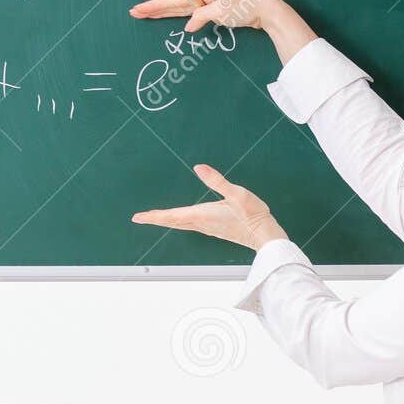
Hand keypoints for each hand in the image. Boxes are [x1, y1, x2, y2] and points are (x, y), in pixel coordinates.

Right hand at [127, 0, 278, 33]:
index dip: (154, 5)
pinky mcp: (210, 10)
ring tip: (144, 14)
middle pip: (171, 2)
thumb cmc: (243, 7)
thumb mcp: (220, 12)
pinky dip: (176, 15)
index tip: (138, 8)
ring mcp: (204, 2)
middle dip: (152, 8)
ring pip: (177, 8)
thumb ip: (201, 17)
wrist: (263, 7)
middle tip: (133, 12)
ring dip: (161, 11)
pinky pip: (187, 12)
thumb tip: (187, 27)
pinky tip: (168, 17)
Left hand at [131, 164, 287, 250]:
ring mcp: (208, 228)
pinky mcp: (214, 229)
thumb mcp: (236, 193)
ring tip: (155, 217)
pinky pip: (189, 225)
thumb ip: (217, 181)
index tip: (139, 217)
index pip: (172, 216)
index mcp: (203, 214)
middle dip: (156, 219)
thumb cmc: (253, 216)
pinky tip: (180, 219)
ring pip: (180, 224)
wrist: (265, 235)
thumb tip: (199, 168)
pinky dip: (179, 221)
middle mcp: (202, 223)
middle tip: (140, 218)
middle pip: (173, 222)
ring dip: (167, 220)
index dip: (154, 216)